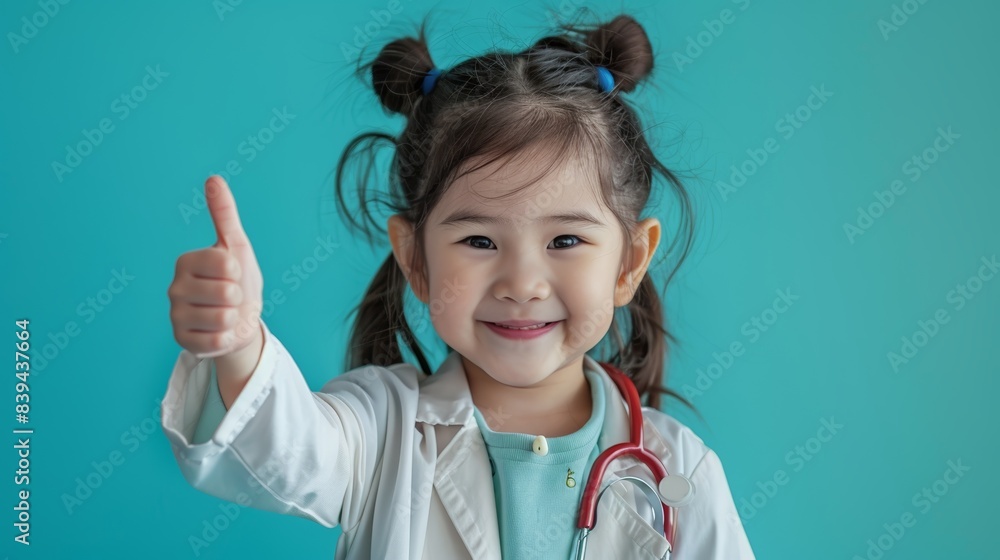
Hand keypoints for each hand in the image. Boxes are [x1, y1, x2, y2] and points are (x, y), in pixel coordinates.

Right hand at [168, 176, 263, 358]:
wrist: (241, 320)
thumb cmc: (238, 280)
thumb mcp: (236, 246)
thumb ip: (224, 214)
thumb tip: (213, 178)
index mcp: (186, 261)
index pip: (226, 265)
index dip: (238, 272)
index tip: (231, 274)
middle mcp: (174, 287)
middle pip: (226, 293)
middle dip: (237, 297)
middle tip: (230, 298)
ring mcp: (175, 315)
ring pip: (223, 318)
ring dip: (233, 319)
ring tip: (226, 314)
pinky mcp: (181, 341)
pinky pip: (216, 340)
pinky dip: (226, 338)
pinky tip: (219, 331)